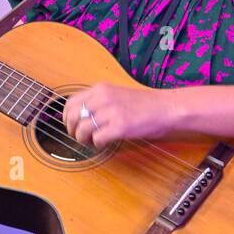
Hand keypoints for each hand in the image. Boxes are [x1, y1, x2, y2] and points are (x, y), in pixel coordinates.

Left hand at [62, 82, 176, 148]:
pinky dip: (98, 144)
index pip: (70, 102)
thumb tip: (79, 117)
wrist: (167, 108)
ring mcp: (111, 111)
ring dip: (84, 140)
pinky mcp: (120, 126)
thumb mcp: (117, 94)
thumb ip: (98, 101)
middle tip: (80, 137)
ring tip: (93, 141)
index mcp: (101, 88)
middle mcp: (103, 97)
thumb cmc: (145, 104)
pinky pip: (97, 139)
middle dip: (72, 131)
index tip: (71, 126)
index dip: (67, 118)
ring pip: (82, 129)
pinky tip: (105, 143)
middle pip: (73, 117)